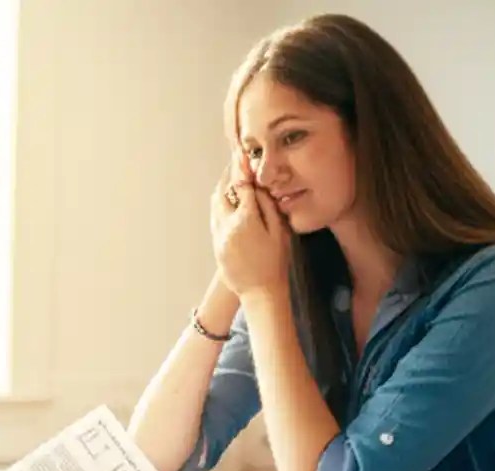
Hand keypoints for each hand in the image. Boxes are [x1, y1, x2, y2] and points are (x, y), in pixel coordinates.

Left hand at [211, 152, 290, 297]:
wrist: (259, 292)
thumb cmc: (275, 262)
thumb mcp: (279, 232)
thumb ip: (267, 206)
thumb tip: (258, 186)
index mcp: (245, 220)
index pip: (241, 186)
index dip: (241, 168)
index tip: (240, 153)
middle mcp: (227, 226)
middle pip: (222, 192)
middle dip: (229, 177)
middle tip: (236, 164)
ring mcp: (219, 236)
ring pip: (215, 204)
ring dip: (223, 190)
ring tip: (233, 181)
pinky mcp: (216, 244)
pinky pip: (215, 218)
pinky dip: (221, 206)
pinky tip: (229, 203)